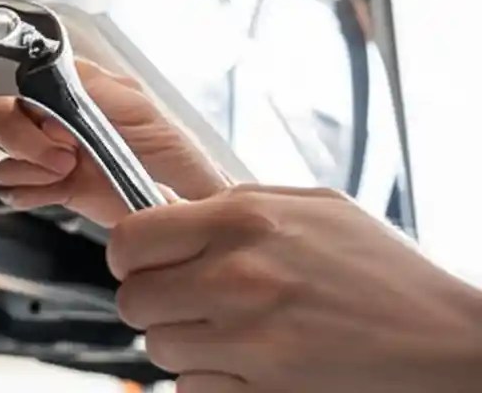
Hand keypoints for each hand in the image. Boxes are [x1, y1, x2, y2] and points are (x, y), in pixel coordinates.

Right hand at [0, 60, 228, 226]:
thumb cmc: (173, 154)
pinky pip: (8, 184)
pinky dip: (26, 191)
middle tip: (59, 156)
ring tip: (63, 175)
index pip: (17, 73)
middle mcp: (53, 114)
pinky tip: (54, 192)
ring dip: (26, 167)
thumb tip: (54, 87)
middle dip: (19, 137)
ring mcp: (47, 151)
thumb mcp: (140, 109)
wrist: (180, 205)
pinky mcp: (46, 185)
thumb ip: (94, 91)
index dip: (26, 99)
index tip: (58, 123)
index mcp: (73, 86)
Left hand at [109, 185, 481, 391]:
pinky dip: (211, 380)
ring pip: (159, 347)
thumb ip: (235, 205)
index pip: (130, 238)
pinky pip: (191, 388)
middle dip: (153, 301)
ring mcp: (247, 341)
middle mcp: (237, 278)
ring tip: (230, 331)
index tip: (143, 262)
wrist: (449, 345)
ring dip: (183, 342)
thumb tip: (174, 211)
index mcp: (242, 221)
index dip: (131, 255)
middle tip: (186, 300)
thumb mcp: (313, 209)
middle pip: (133, 299)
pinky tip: (249, 362)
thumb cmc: (387, 275)